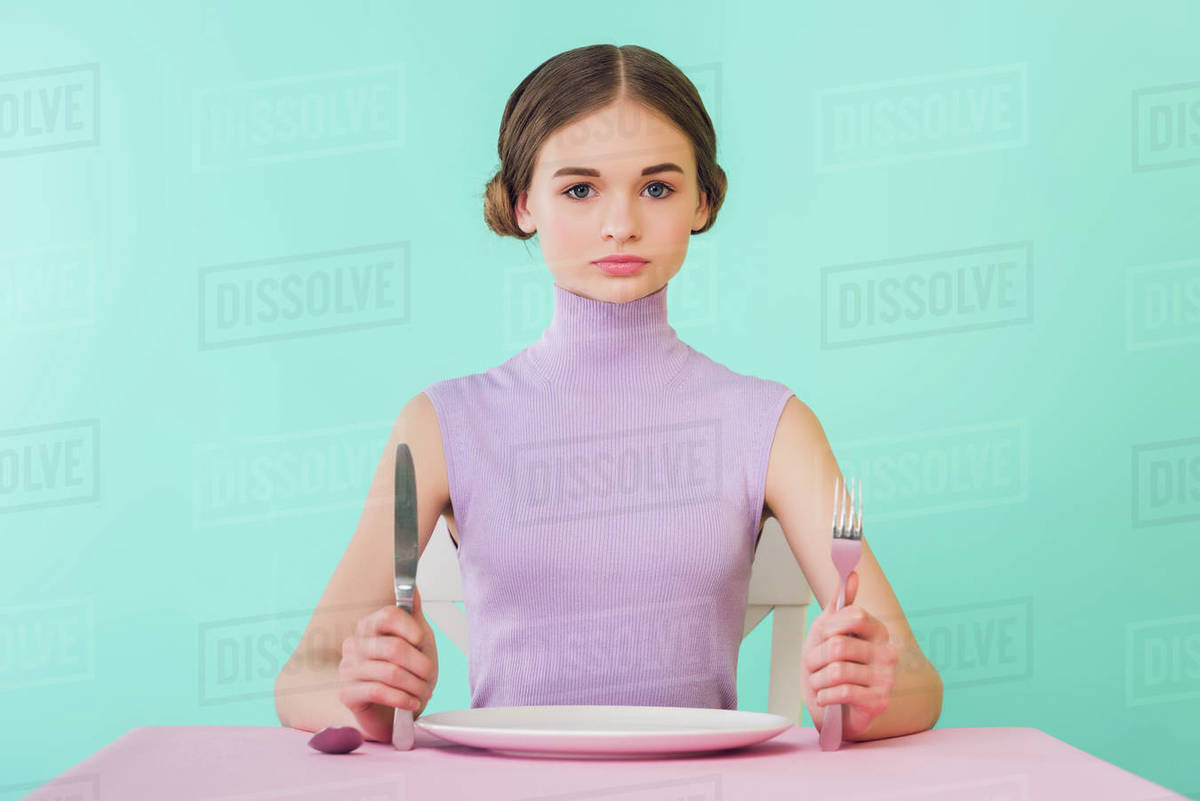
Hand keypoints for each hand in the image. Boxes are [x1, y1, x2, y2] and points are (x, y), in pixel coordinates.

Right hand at [336, 586, 438, 741]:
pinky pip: (379, 691)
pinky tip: (412, 703)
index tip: (421, 641)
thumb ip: (413, 615)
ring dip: (415, 685)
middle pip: (393, 647)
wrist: (394, 713)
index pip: (388, 615)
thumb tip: (412, 587)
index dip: (410, 627)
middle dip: (420, 665)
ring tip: (423, 692)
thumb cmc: (406, 675)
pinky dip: (402, 699)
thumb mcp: (417, 642)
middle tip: (429, 676)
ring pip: (390, 672)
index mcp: (369, 627)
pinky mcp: (347, 694)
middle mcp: (354, 644)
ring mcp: (347, 669)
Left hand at [800, 570, 897, 739]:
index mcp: (877, 630)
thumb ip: (839, 603)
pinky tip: (825, 698)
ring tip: (819, 684)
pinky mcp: (879, 702)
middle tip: (813, 667)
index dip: (828, 628)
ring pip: (837, 670)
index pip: (853, 614)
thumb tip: (851, 573)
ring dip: (817, 680)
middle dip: (814, 659)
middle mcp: (888, 652)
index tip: (823, 638)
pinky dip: (824, 696)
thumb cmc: (829, 667)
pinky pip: (841, 691)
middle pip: (838, 645)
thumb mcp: (827, 631)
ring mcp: (886, 678)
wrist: (833, 709)